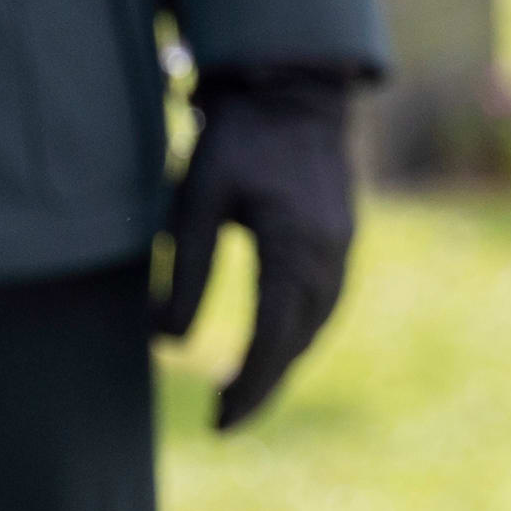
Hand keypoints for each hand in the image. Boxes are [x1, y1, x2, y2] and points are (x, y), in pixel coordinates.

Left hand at [155, 66, 365, 433]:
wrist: (290, 88)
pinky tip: (278, 335)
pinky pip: (326, 298)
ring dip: (284, 359)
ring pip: (317, 323)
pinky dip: (299, 328)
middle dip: (264, 385)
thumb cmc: (235, 140)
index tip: (218, 422)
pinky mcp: (342, 233)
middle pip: (299, 341)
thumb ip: (187, 274)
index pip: (271, 341)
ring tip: (248, 386)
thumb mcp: (196, 204)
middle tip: (226, 418)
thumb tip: (167, 342)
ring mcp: (343, 245)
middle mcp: (329, 254)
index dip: (246, 388)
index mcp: (294, 250)